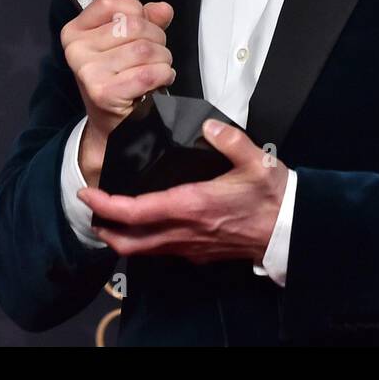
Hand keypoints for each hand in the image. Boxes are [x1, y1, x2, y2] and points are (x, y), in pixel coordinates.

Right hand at [60, 0, 174, 186]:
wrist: (111, 125)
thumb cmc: (118, 79)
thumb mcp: (125, 43)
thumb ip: (146, 19)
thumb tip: (163, 9)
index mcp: (74, 32)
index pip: (110, 3)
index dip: (136, 11)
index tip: (141, 27)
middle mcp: (76, 50)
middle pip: (133, 25)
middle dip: (157, 39)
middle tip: (154, 55)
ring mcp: (88, 72)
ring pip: (146, 48)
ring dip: (163, 59)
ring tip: (156, 70)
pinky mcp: (104, 93)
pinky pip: (150, 72)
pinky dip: (164, 75)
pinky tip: (158, 81)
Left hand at [77, 119, 289, 265]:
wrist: (289, 230)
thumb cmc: (273, 197)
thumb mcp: (257, 161)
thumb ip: (230, 140)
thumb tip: (208, 126)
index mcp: (193, 206)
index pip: (138, 212)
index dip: (108, 204)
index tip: (89, 192)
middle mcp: (186, 231)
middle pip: (131, 241)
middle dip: (104, 228)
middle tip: (90, 208)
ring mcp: (192, 246)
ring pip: (144, 250)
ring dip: (121, 237)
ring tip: (109, 218)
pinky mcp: (200, 253)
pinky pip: (162, 251)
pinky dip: (143, 241)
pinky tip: (145, 225)